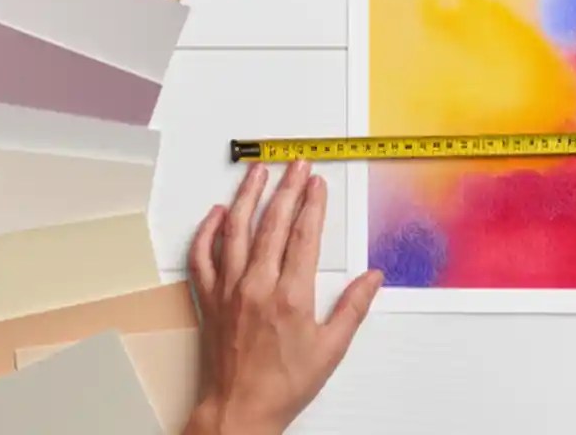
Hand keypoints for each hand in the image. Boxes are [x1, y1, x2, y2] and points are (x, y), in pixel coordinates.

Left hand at [184, 161, 383, 434]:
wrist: (239, 411)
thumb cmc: (282, 386)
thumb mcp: (331, 349)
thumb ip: (353, 308)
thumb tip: (372, 278)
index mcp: (290, 296)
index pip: (304, 235)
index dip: (312, 204)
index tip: (317, 183)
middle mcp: (256, 287)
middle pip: (272, 223)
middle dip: (287, 188)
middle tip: (296, 165)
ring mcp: (229, 291)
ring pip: (235, 231)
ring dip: (247, 197)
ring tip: (257, 173)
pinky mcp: (209, 300)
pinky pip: (203, 257)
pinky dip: (207, 232)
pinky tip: (216, 214)